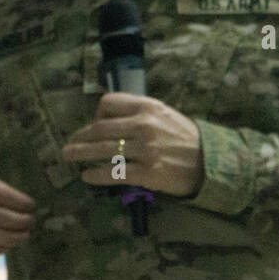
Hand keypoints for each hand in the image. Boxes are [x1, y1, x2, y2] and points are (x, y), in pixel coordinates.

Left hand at [61, 93, 204, 197]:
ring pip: (103, 150)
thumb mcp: (164, 114)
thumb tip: (108, 120)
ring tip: (69, 156)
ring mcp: (145, 149)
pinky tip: (87, 176)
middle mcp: (144, 125)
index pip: (109, 103)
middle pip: (100, 128)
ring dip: (81, 153)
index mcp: (147, 106)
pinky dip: (96, 175)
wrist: (210, 161)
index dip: (96, 115)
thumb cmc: (185, 137)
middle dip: (80, 136)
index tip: (94, 126)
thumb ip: (138, 113)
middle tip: (68, 145)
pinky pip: (114, 173)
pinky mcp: (147, 172)